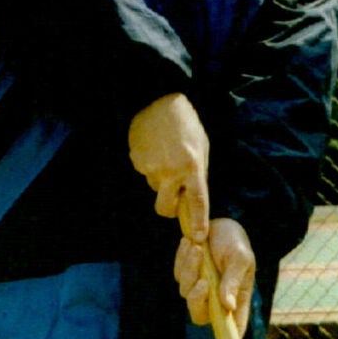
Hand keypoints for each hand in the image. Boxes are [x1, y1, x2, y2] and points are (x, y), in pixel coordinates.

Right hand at [128, 93, 210, 240]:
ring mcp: (151, 167)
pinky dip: (150, 166)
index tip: (199, 237)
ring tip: (166, 156)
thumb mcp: (201, 149)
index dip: (198, 222)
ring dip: (161, 180)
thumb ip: (197, 174)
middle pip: (166, 208)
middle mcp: (170, 171)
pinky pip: (145, 173)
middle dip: (170, 208)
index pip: (197, 202)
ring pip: (155, 188)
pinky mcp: (136, 161)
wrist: (158, 101)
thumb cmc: (186, 125)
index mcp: (192, 167)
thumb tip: (191, 198)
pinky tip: (155, 150)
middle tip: (175, 197)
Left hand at [175, 218, 255, 338]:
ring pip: (186, 292)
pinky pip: (178, 275)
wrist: (220, 222)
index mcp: (236, 298)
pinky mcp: (187, 276)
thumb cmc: (236, 242)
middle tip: (203, 280)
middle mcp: (217, 298)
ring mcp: (200, 288)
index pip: (232, 328)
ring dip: (190, 269)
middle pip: (200, 315)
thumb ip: (232, 281)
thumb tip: (227, 306)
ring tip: (198, 246)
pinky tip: (191, 244)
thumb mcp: (240, 258)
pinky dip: (183, 260)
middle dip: (198, 299)